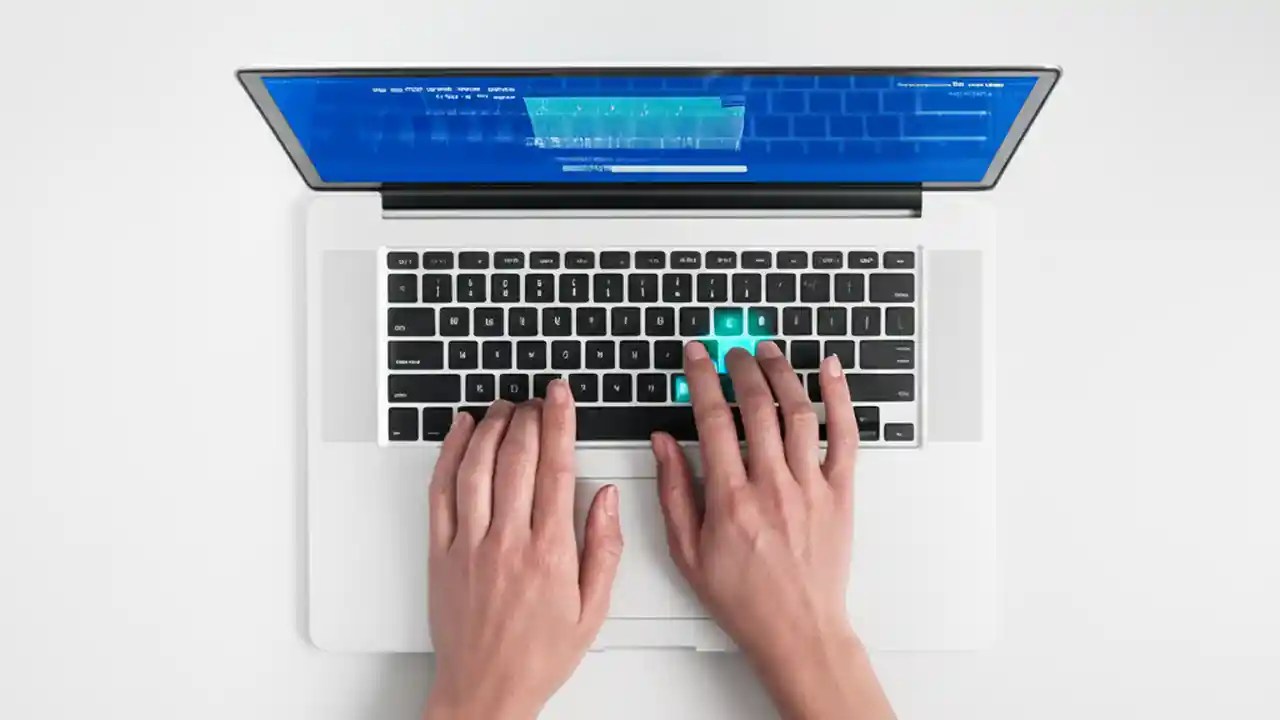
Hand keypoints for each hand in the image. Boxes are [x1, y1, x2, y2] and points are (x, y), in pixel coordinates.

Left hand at [424, 383, 622, 719]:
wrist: (485, 692)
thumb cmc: (538, 657)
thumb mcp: (593, 610)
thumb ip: (605, 548)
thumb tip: (607, 498)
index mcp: (550, 554)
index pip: (555, 468)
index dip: (559, 422)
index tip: (561, 396)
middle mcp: (507, 542)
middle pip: (515, 458)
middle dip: (528, 416)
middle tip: (537, 397)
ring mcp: (469, 545)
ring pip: (476, 467)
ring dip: (490, 426)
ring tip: (504, 406)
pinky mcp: (440, 553)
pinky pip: (440, 492)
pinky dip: (449, 454)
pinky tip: (460, 432)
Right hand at [651, 340, 893, 719]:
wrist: (797, 630)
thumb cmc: (743, 598)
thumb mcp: (687, 552)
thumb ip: (673, 492)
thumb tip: (663, 443)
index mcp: (729, 500)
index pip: (713, 420)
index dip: (702, 379)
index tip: (697, 356)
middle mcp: (771, 487)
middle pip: (757, 406)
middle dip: (741, 368)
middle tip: (732, 351)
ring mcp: (810, 488)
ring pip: (798, 412)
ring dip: (782, 373)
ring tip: (769, 352)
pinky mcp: (840, 494)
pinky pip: (843, 436)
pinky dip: (839, 398)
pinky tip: (830, 370)